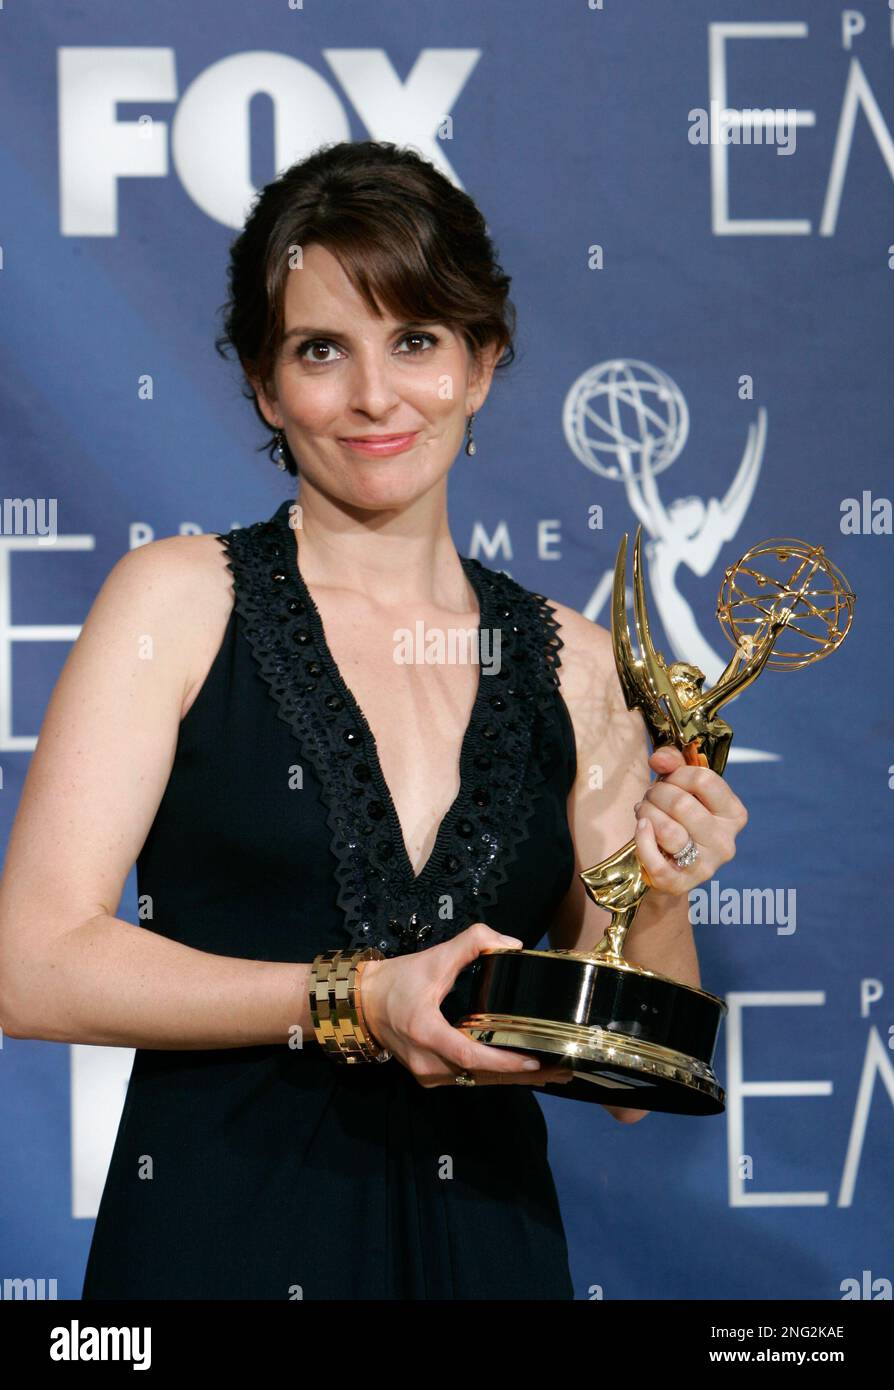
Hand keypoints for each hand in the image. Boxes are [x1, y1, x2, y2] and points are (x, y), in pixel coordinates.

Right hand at [359, 923, 572, 1087]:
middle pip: (482, 1074)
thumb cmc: (396, 981)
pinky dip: (495, 1074)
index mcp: (426, 1032)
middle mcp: (427, 1061)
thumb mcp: (434, 957)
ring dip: (512, 1077)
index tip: (534, 1060)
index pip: (470, 1054)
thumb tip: (512, 945)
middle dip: (523, 1075)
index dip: (503, 1060)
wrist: (363, 1004)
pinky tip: (520, 1070)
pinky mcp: (430, 1077)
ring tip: (550, 1072)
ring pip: (477, 1080)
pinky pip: (468, 1078)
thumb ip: (472, 943)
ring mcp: (428, 1074)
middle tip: (561, 1070)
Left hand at [632, 745, 747, 894]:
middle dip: (656, 794)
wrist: (668, 869)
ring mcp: (706, 865)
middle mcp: (726, 841)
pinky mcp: (680, 884)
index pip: (704, 779)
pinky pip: (655, 859)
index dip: (677, 774)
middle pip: (682, 803)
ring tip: (643, 813)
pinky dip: (641, 839)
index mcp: (734, 814)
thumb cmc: (677, 820)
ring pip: (668, 830)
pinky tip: (641, 828)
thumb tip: (659, 758)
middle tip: (650, 798)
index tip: (666, 779)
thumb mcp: (681, 787)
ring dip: (646, 814)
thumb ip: (673, 763)